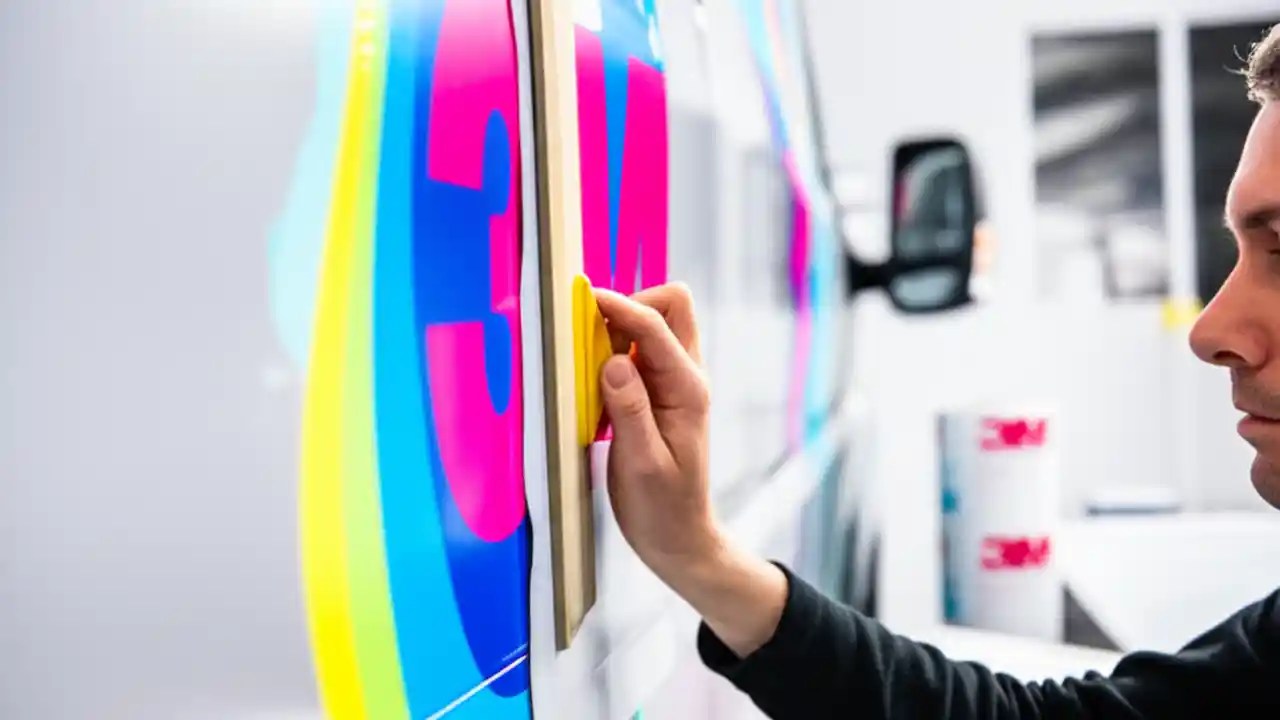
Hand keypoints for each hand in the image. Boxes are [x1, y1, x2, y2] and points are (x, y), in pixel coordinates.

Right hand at [594, 284, 786, 657]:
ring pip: (653, 326)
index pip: (657, 326)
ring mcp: (672, 383)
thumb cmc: (662, 508)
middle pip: (672, 307)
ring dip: (618, 327)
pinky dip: (611, 351)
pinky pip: (637, 353)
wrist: (678, 538)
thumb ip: (630, 410)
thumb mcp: (642, 464)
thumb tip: (615, 359)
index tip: (583, 301)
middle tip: (588, 330)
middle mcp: (685, 377)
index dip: (621, 306)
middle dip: (630, 304)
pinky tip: (589, 379)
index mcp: (688, 389)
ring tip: (583, 356)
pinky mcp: (655, 394)